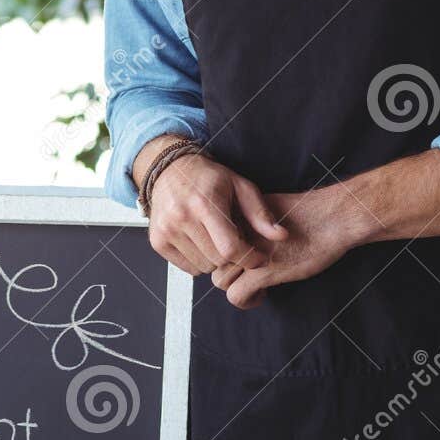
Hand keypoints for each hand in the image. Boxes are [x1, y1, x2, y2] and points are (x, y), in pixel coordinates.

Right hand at [146, 152, 288, 277]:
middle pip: (218, 260)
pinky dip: (199, 261)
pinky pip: (187, 268)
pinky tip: (201, 242)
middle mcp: (181, 218)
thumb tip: (281, 235)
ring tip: (217, 239)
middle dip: (234, 256)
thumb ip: (260, 213)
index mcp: (204, 204)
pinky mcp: (158, 241)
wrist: (170, 170)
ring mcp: (166, 231)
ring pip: (203, 267)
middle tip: (236, 241)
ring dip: (216, 259)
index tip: (258, 256)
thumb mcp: (240, 186)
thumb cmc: (208, 178)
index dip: (249, 258)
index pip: (230, 248)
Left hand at [216, 185, 372, 309]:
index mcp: (236, 216)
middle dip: (229, 270)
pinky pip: (236, 295)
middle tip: (249, 274)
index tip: (243, 258)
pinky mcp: (262, 272)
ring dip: (236, 287)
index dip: (225, 252)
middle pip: (213, 260)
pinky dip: (247, 301)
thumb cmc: (308, 213)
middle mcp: (235, 233)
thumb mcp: (268, 212)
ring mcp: (247, 253)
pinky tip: (262, 295)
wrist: (333, 217)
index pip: (211, 239)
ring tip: (256, 286)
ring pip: (220, 280)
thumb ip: (248, 224)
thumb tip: (232, 240)